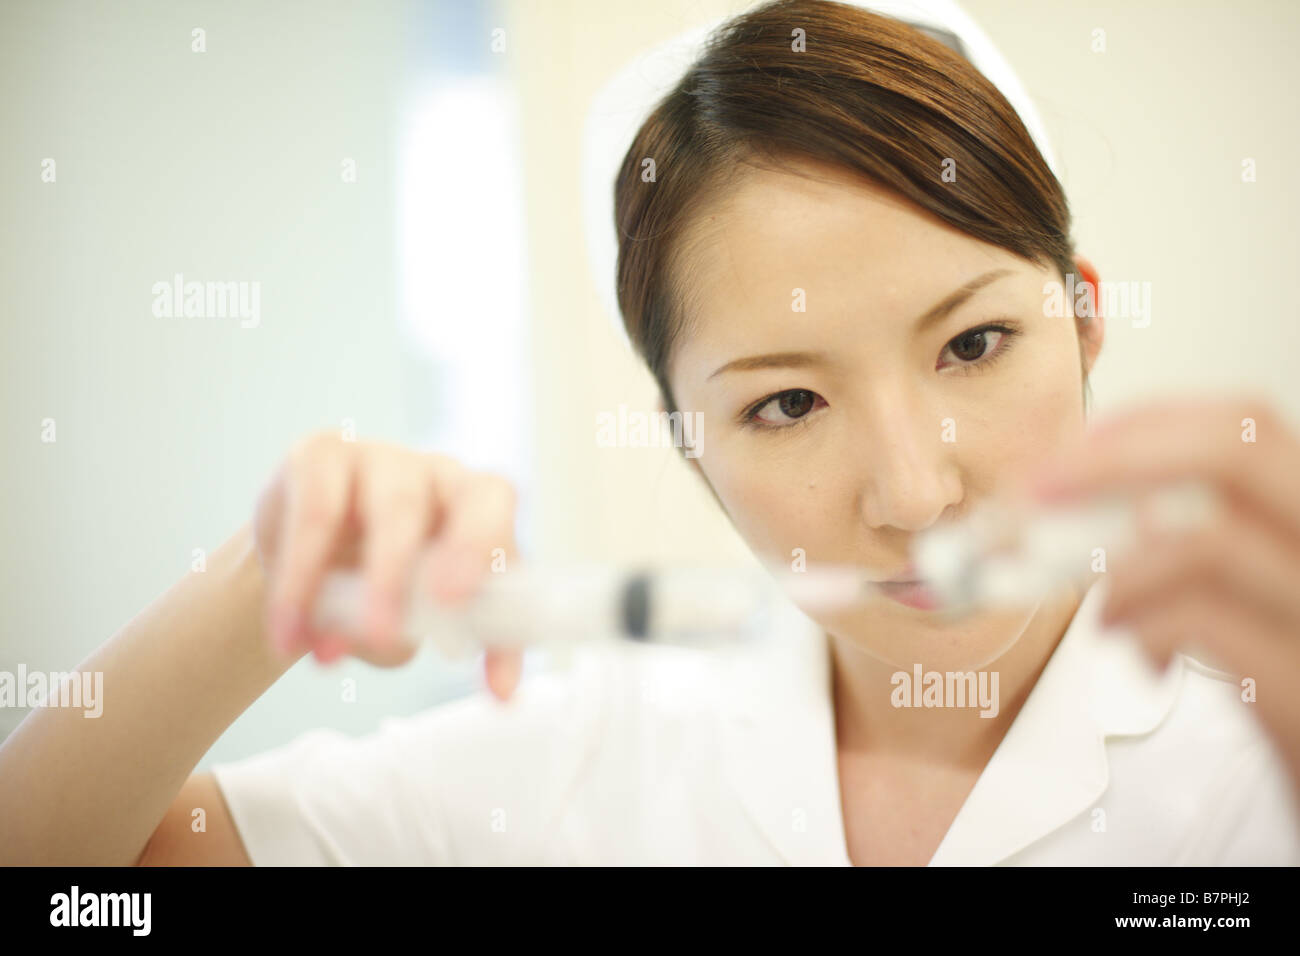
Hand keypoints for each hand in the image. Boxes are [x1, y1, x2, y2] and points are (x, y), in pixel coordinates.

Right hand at [251, 431, 524, 699]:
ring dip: (365, 588)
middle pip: (471, 501)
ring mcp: (385, 458)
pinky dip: (299, 582)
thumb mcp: (424, 621)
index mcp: (483, 512)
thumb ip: (460, 638)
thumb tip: (500, 686)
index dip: (501, 569)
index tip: (481, 633)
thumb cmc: (380, 588)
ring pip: (393, 509)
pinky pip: (317, 513)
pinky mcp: (322, 456)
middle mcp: (445, 475)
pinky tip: (288, 631)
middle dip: (458, 562)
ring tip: (328, 655)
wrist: (299, 566)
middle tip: (405, 630)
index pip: (511, 530)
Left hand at [1027, 395, 1299, 794]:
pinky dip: (1139, 624)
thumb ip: (1185, 551)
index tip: (1065, 457)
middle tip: (1036, 495)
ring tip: (1098, 607)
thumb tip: (1069, 514)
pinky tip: (1136, 652)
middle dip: (1113, 464)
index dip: (1145, 428)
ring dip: (1113, 562)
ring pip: (1212, 538)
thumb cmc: (1285, 688)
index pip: (1243, 430)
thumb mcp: (1247, 602)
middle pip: (1237, 455)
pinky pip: (1205, 622)